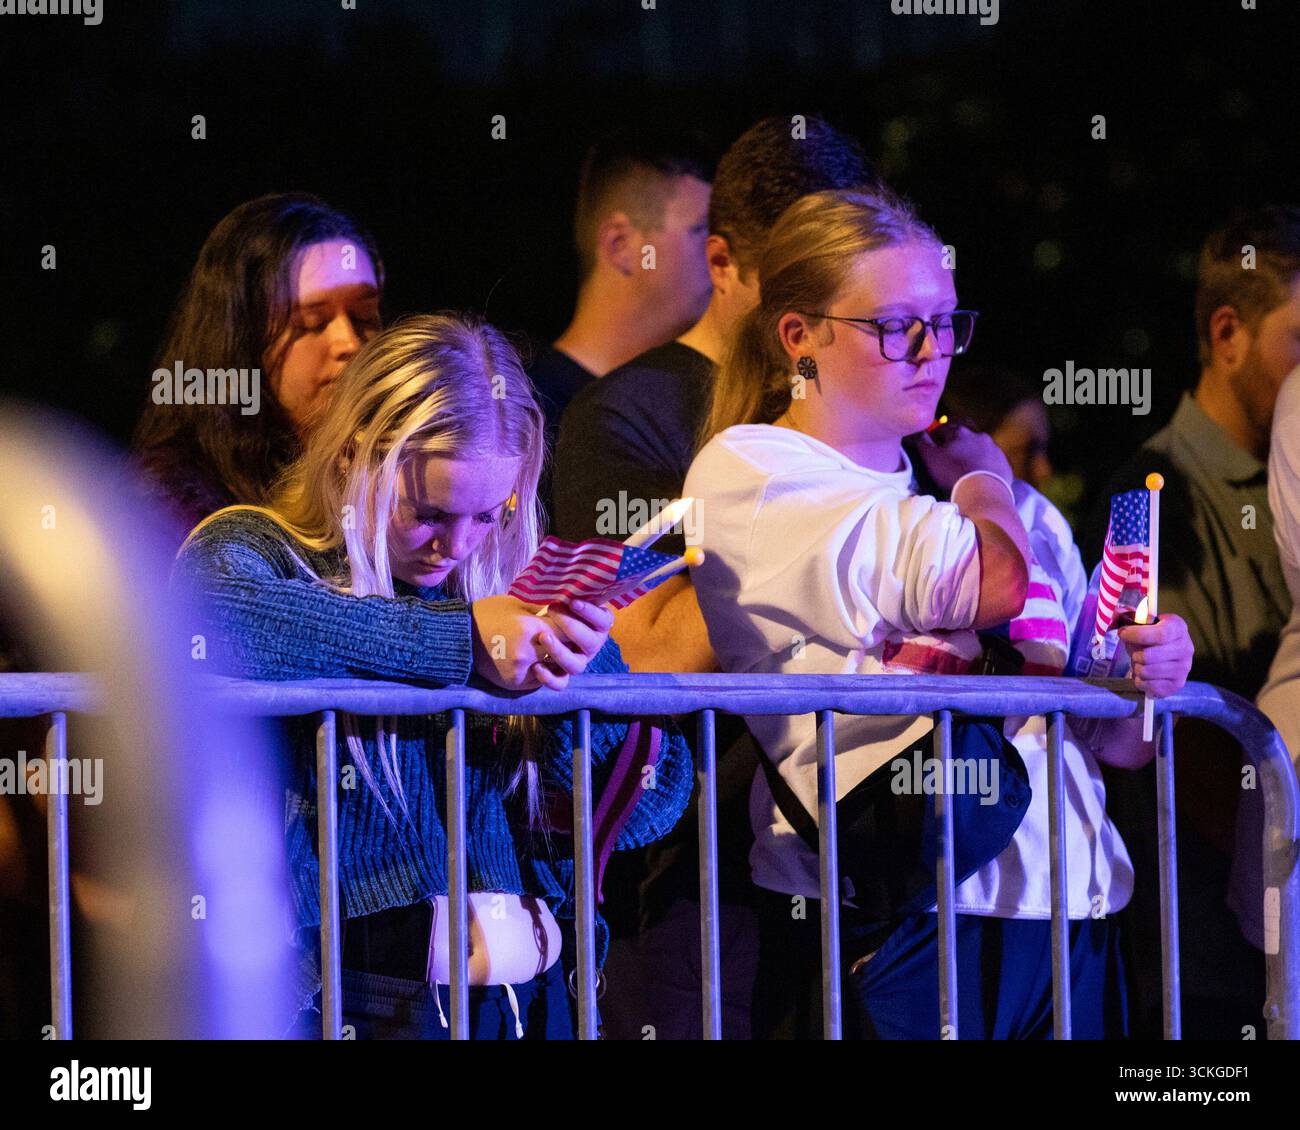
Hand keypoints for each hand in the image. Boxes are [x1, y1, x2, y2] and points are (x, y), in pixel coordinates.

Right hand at [470, 595, 612, 691]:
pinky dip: (544, 671)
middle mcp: (528, 653)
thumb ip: (542, 608)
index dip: (573, 625)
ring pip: (557, 671)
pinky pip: (541, 681)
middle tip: (570, 637)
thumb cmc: (487, 614)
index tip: (574, 621)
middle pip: (565, 652)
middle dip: (569, 644)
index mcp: (530, 629)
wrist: (459, 637)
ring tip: (557, 650)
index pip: (567, 630)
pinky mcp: (516, 684)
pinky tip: (541, 659)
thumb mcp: (516, 603)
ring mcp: (522, 672)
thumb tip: (566, 606)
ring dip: (559, 661)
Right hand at [914, 423, 1013, 493]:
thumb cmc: (953, 474)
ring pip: (980, 442)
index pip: (943, 427)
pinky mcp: (1003, 462)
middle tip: (949, 445)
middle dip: (956, 433)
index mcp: (959, 432)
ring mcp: (993, 448)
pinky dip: (985, 460)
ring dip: (972, 447)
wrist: (983, 493)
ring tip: (966, 461)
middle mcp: (978, 435)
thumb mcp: (931, 458)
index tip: (931, 442)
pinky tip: (980, 470)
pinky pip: (992, 457)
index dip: (935, 434)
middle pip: (965, 428)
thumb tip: (917, 430)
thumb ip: (922, 442)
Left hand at [1118, 612, 1192, 697]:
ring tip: (1140, 662)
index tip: (1123, 633)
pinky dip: (1139, 680)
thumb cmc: (1149, 638)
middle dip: (1134, 654)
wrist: (1163, 656)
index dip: (1137, 635)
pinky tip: (1144, 674)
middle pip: (1149, 656)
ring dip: (1136, 667)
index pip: (1160, 634)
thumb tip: (1116, 614)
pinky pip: (1147, 685)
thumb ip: (1129, 617)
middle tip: (1134, 651)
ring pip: (1146, 672)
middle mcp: (1186, 648)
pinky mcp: (1177, 685)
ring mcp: (1184, 668)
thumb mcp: (1141, 623)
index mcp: (1178, 628)